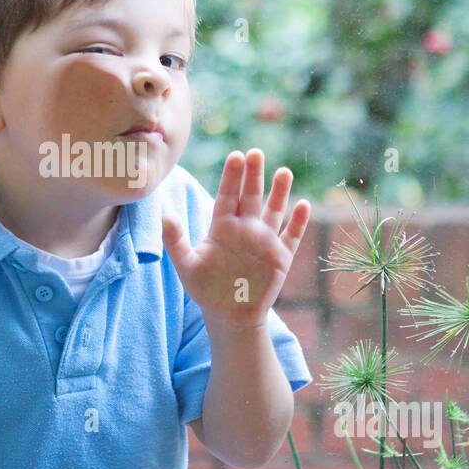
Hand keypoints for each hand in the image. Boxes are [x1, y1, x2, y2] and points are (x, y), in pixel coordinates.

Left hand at [162, 149, 309, 328]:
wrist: (230, 315)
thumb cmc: (206, 289)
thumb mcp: (187, 265)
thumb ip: (176, 240)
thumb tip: (165, 214)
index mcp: (222, 226)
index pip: (227, 195)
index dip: (232, 177)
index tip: (235, 155)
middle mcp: (245, 228)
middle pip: (251, 196)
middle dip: (254, 175)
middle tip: (256, 153)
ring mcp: (264, 240)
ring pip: (274, 210)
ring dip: (279, 192)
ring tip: (283, 171)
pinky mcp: (280, 256)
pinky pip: (292, 235)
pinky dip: (298, 222)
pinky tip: (303, 205)